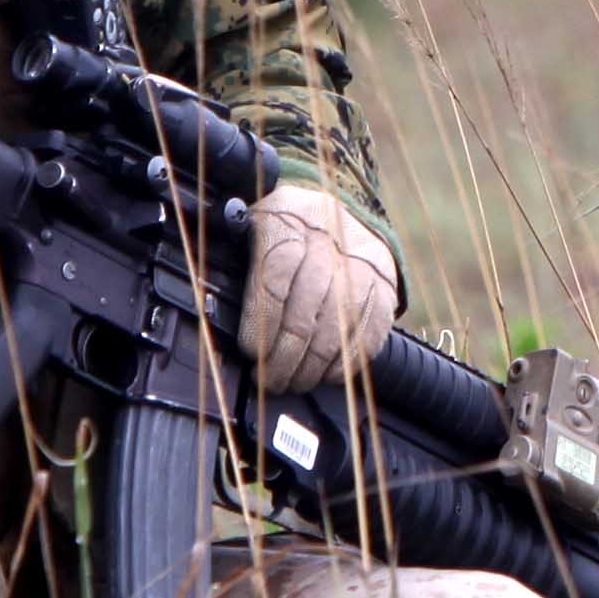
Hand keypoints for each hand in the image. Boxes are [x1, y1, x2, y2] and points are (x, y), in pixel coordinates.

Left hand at [239, 182, 398, 390]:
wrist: (345, 216)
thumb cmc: (287, 231)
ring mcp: (361, 268)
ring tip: (292, 382)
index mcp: (288, 223)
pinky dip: (343, 364)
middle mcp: (328, 244)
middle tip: (268, 379)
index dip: (261, 324)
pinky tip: (325, 375)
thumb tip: (214, 308)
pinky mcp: (384, 290)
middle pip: (303, 315)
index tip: (250, 352)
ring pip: (334, 332)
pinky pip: (366, 337)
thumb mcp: (256, 226)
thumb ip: (238, 259)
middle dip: (281, 358)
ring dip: (310, 368)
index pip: (274, 281)